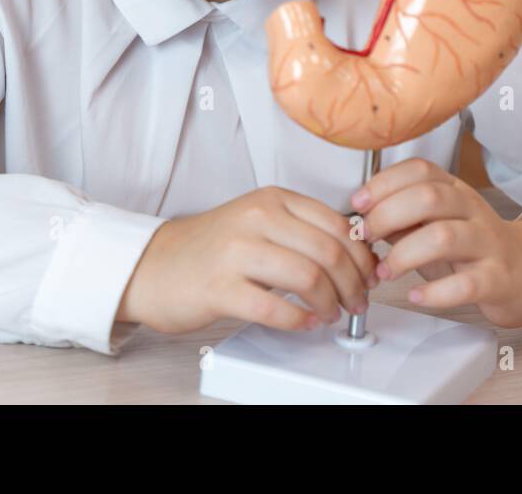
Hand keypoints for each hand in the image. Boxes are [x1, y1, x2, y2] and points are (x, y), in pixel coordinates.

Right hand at [117, 186, 378, 334]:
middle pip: (329, 251)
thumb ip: (302, 230)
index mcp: (272, 199)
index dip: (362, 255)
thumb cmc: (210, 248)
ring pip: (308, 276)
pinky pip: (274, 307)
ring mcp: (236, 252)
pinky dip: (299, 319)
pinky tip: (304, 322)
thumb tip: (356, 253)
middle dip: (354, 284)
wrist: (152, 265)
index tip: (369, 274)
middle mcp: (257, 218)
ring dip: (331, 303)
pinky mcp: (219, 288)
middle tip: (357, 301)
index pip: (338, 223)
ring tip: (331, 314)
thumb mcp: (259, 222)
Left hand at [352, 158, 521, 327]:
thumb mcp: (438, 222)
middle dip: (387, 215)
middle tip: (365, 237)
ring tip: (385, 271)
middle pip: (429, 197)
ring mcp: (487, 244)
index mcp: (455, 190)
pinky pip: (466, 284)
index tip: (358, 204)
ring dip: (404, 254)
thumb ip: (403, 217)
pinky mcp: (498, 279)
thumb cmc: (474, 247)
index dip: (384, 183)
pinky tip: (416, 295)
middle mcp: (472, 211)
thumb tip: (360, 218)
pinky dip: (435, 292)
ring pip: (444, 237)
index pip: (419, 170)